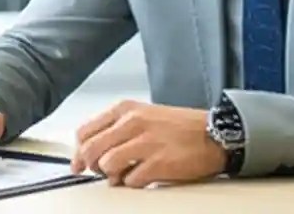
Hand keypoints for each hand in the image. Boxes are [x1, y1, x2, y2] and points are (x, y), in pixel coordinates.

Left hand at [70, 100, 225, 187]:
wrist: (214, 134)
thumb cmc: (178, 127)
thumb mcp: (142, 116)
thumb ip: (115, 130)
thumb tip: (89, 153)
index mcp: (125, 109)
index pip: (85, 132)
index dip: (78, 152)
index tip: (79, 164)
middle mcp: (132, 122)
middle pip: (91, 149)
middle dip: (91, 166)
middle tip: (100, 172)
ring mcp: (146, 142)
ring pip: (107, 164)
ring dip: (112, 175)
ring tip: (123, 174)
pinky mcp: (159, 162)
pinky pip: (130, 180)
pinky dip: (132, 183)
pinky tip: (141, 177)